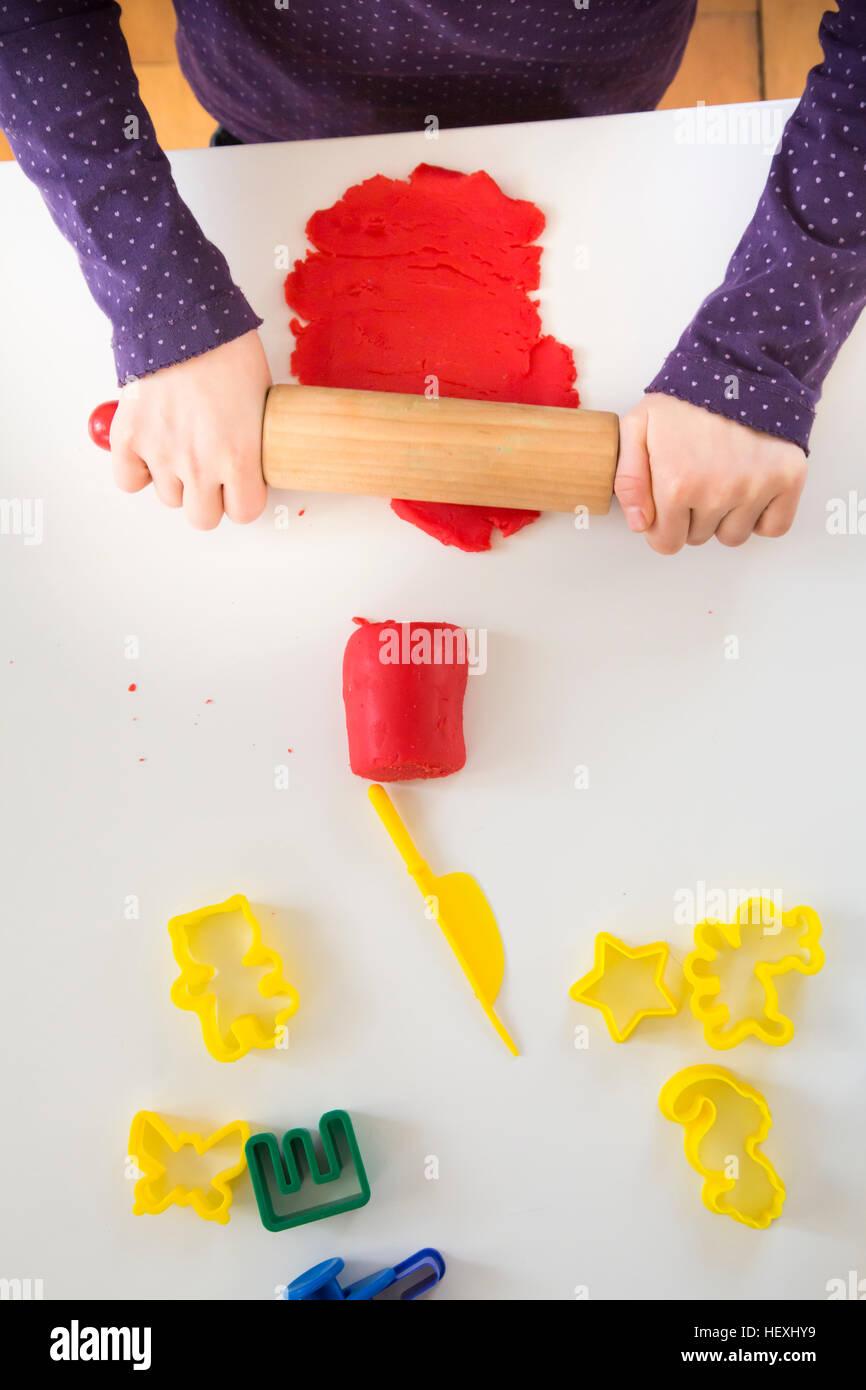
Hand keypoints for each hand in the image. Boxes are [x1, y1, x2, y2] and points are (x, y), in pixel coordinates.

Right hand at [109, 330, 270, 528]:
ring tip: (180, 445)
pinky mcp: (130, 439)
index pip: (243, 512)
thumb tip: (250, 456)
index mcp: (239, 456)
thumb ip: (252, 439)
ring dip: (175, 479)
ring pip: (168, 498)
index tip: (240, 484)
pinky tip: (150, 449)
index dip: (242, 499)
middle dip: (208, 498)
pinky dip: (137, 470)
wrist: (183, 317)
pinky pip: (129, 480)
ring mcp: (162, 454)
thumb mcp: (260, 399)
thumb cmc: (226, 348)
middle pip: (203, 517)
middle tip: (210, 472)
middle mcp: (200, 465)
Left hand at [614, 394, 806, 553]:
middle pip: (699, 539)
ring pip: (734, 536)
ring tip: (722, 479)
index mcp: (677, 484)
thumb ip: (629, 480)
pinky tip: (750, 489)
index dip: (663, 526)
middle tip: (696, 478)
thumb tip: (641, 524)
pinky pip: (774, 527)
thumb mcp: (638, 428)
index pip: (666, 543)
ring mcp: (756, 488)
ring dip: (726, 518)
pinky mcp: (788, 480)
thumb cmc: (686, 398)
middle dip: (692, 517)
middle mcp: (718, 492)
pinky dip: (762, 516)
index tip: (668, 502)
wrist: (738, 365)